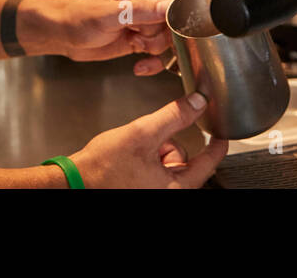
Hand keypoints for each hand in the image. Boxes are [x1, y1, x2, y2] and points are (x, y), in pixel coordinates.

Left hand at [50, 0, 173, 74]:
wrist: (63, 35)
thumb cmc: (78, 18)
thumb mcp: (109, 15)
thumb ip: (140, 11)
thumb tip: (168, 7)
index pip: (168, 5)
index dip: (168, 23)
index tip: (159, 35)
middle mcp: (143, 5)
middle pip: (169, 25)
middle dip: (157, 39)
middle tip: (137, 41)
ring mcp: (141, 24)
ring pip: (165, 41)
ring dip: (154, 51)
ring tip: (134, 48)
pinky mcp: (138, 40)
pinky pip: (156, 53)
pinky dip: (152, 62)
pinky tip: (140, 66)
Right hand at [68, 92, 228, 187]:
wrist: (74, 183)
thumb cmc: (102, 169)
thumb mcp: (142, 134)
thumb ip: (173, 117)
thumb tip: (196, 103)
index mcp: (175, 188)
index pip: (208, 163)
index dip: (216, 144)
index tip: (221, 134)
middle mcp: (168, 193)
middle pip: (183, 160)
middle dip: (168, 144)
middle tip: (149, 139)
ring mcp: (154, 192)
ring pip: (168, 162)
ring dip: (155, 149)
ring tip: (133, 150)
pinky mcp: (142, 189)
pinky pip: (154, 169)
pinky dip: (146, 157)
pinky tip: (129, 156)